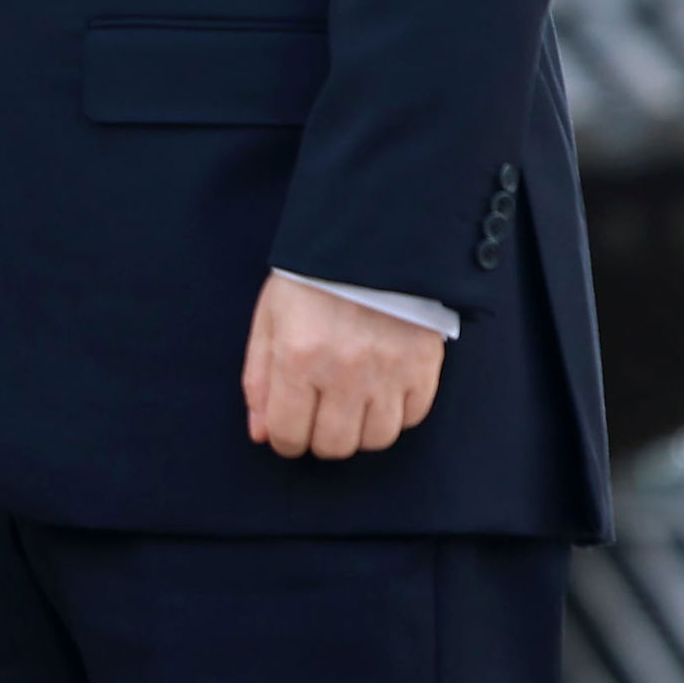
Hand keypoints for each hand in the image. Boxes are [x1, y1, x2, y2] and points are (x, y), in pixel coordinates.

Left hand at [242, 273, 444, 457]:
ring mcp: (388, 371)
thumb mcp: (270, 318)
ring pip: (376, 439)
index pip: (288, 434)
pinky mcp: (424, 366)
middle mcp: (344, 372)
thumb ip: (260, 378)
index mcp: (298, 357)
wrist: (372, 237)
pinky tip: (383, 388)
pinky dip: (396, 412)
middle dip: (320, 436)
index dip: (284, 437)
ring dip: (360, 429)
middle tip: (320, 411)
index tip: (289, 425)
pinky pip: (412, 417)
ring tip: (353, 401)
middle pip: (334, 445)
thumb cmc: (313, 278)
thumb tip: (261, 433)